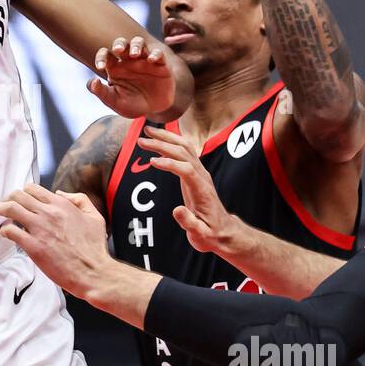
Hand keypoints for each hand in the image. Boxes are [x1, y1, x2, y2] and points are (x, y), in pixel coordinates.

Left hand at [0, 183, 109, 297]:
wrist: (93, 272)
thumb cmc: (94, 248)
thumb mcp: (95, 217)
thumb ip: (79, 200)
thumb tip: (60, 193)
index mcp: (62, 205)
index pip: (33, 188)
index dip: (23, 192)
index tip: (18, 199)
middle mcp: (49, 213)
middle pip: (18, 195)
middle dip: (6, 198)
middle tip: (1, 205)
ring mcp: (40, 229)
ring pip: (10, 208)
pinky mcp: (34, 246)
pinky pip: (11, 231)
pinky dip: (4, 231)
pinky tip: (4, 234)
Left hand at [88, 35, 178, 117]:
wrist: (154, 111)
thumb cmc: (132, 105)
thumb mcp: (115, 102)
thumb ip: (102, 93)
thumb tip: (92, 82)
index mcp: (115, 67)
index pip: (105, 55)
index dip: (101, 57)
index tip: (100, 67)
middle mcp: (129, 61)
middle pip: (122, 43)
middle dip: (119, 44)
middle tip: (118, 50)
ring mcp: (144, 60)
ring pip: (139, 43)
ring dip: (136, 45)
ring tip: (134, 54)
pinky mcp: (160, 65)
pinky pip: (158, 53)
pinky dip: (155, 54)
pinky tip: (151, 60)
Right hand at [138, 125, 237, 254]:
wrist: (223, 231)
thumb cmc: (210, 234)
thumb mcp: (200, 235)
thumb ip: (189, 223)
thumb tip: (176, 210)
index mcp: (202, 190)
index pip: (186, 169)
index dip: (170, 164)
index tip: (152, 162)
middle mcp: (202, 176)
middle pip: (183, 152)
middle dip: (162, 144)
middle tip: (141, 140)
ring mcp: (199, 172)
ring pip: (184, 147)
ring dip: (166, 137)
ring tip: (147, 130)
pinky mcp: (194, 172)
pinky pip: (183, 151)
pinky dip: (170, 141)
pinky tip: (158, 138)